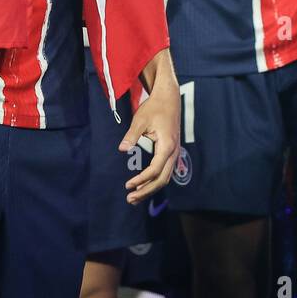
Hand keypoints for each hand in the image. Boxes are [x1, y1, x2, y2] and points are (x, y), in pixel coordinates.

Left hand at [120, 78, 180, 203]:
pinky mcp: (171, 151)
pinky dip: (155, 181)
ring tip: (134, 197)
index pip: (155, 170)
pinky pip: (165, 171)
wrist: (168, 98)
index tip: (127, 185)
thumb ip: (131, 136)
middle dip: (146, 191)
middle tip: (130, 199)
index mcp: (167, 145)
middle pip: (162, 179)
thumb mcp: (140, 120)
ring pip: (165, 177)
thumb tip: (122, 149)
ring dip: (150, 188)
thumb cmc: (154, 108)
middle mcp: (173, 152)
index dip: (141, 180)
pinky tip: (143, 185)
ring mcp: (174, 152)